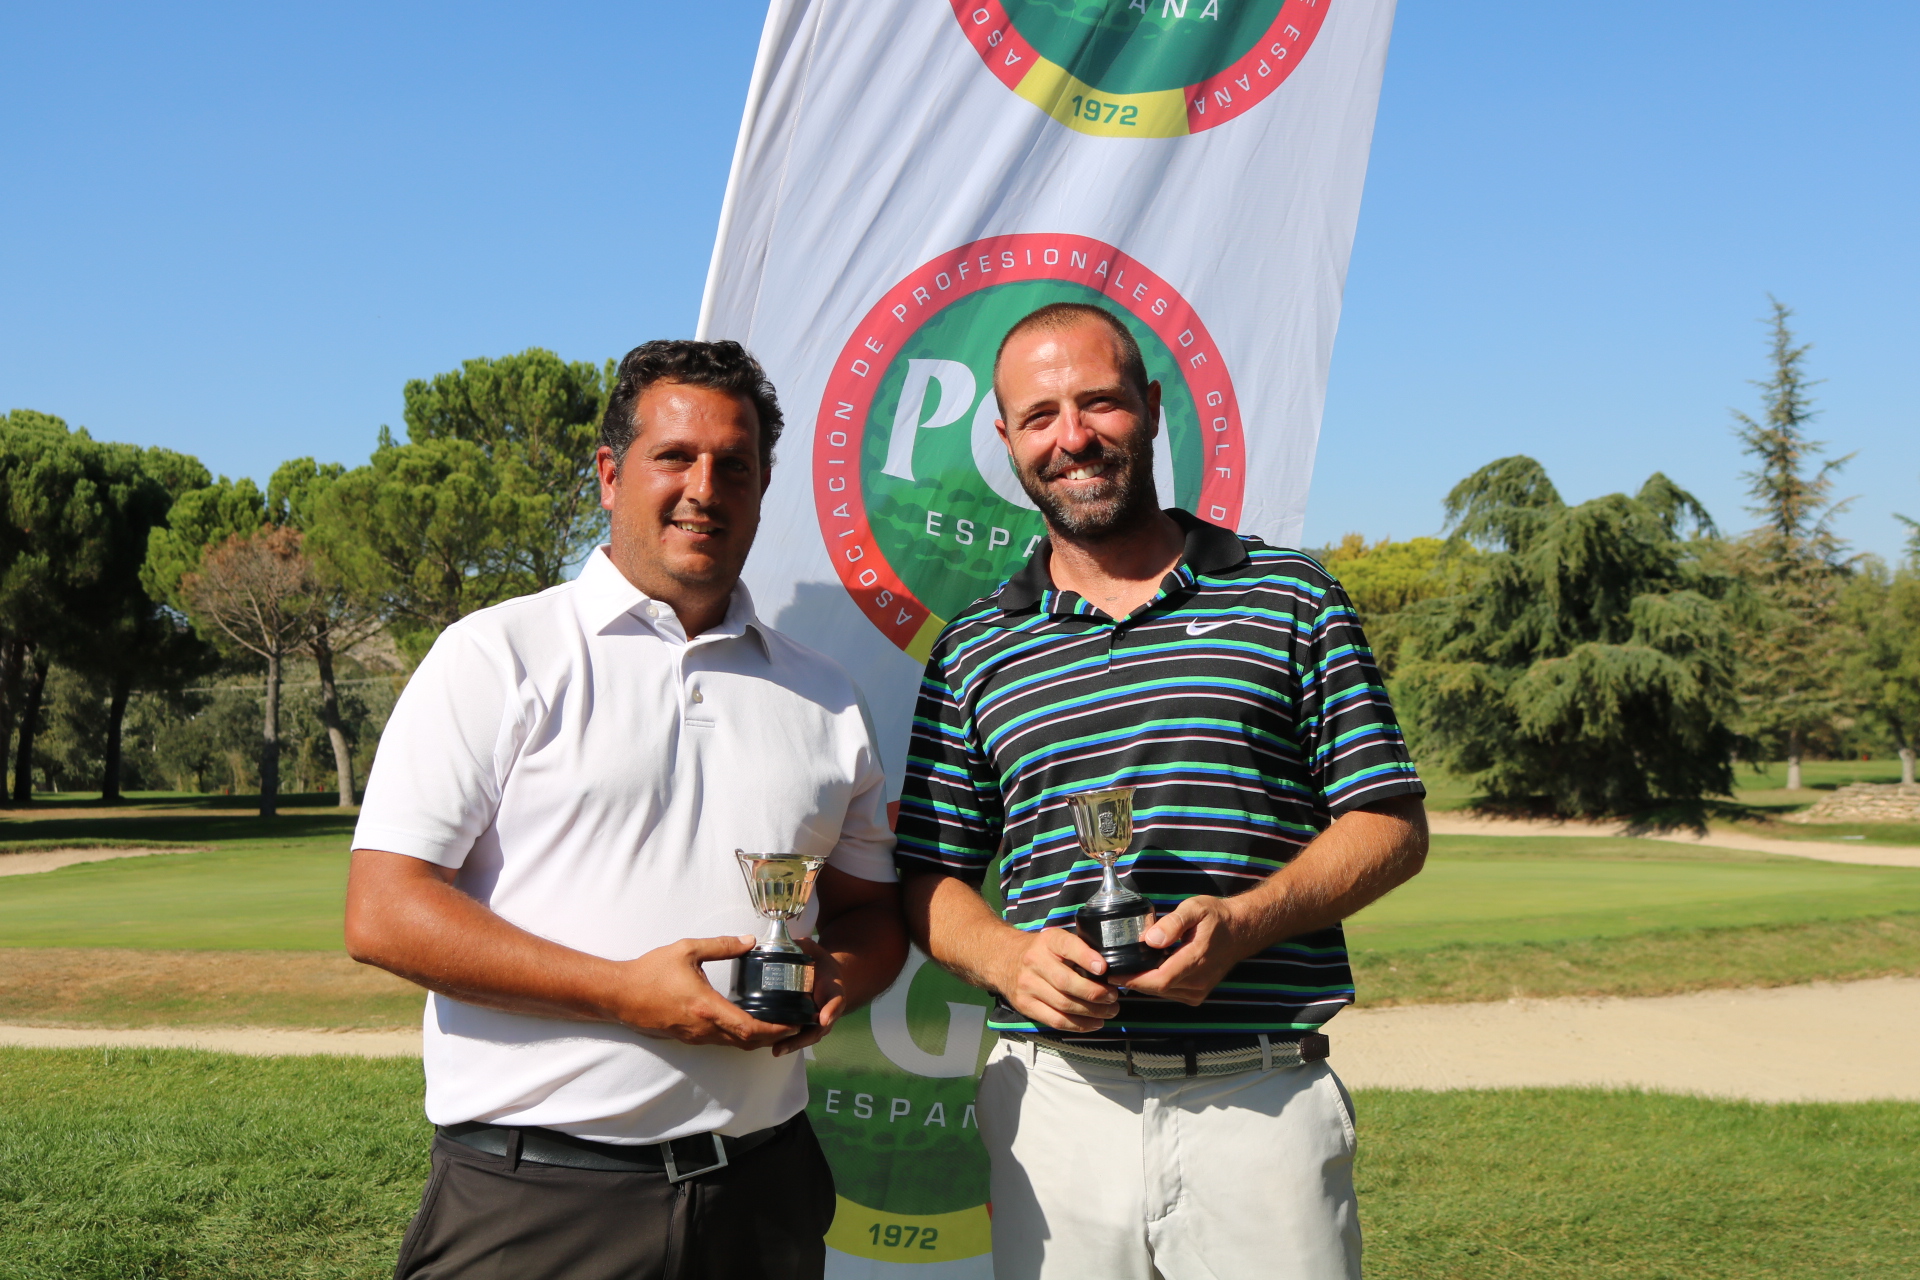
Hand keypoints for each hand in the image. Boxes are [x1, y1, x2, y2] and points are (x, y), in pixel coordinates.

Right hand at [610, 935, 799, 1049]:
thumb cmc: (650, 972)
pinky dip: (739, 1037)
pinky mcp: (686, 1038)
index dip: (776, 1030)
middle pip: (746, 1043)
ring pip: (733, 1045)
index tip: (794, 1025)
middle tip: (793, 1026)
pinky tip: (746, 1023)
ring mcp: (694, 1037)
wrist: (619, 994)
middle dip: (773, 1037)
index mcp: (707, 1008)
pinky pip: (720, 1042)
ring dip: (756, 1039)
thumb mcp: (687, 950)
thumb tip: (749, 941)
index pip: (750, 1029)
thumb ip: (721, 945)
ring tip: (776, 1025)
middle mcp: (703, 1029)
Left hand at [772, 938, 844, 1057]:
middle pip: (819, 1029)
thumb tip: (789, 943)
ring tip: (777, 1050)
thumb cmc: (819, 963)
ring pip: (808, 1036)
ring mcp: (818, 1020)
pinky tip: (771, 1046)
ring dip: (793, 1044)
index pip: (836, 1001)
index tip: (823, 1019)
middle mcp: (828, 1010)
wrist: (826, 976)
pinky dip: (788, 1042)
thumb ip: (804, 947)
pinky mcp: (806, 1024)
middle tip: (785, 1044)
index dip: (830, 1010)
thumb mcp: (815, 951)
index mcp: (834, 991)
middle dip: (802, 1038)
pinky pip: (799, 1036)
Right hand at [991, 926, 1119, 1031]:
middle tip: (1113, 997)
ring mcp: (1027, 986)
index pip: (1067, 946)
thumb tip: (1109, 968)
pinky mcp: (1025, 1005)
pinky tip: (1093, 1023)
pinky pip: (1055, 1020)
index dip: (1086, 957)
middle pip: (1067, 983)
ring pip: (1064, 1005)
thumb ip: (1078, 949)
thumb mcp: (1055, 940)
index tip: (1103, 968)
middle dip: (1095, 993)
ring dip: (1091, 1012)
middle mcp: (1034, 962)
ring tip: (1109, 1011)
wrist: (1003, 959)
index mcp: (1047, 942)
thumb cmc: (1039, 951)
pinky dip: (1078, 1025)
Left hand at [1122, 897, 1257, 1006]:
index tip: (1113, 973)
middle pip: (1157, 988)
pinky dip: (1155, 985)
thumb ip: (1172, 923)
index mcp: (1196, 959)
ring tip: (1124, 970)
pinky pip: (1170, 993)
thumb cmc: (1216, 917)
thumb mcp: (1194, 908)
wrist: (1240, 930)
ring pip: (1162, 993)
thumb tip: (1150, 940)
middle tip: (1111, 970)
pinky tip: (1146, 971)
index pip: (1159, 979)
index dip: (1134, 980)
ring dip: (1143, 984)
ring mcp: (1199, 990)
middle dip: (1133, 982)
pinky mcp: (1197, 994)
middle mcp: (1198, 981)